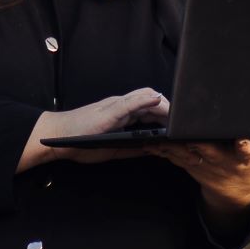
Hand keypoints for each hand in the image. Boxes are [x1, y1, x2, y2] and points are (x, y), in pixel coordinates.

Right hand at [17, 88, 169, 170]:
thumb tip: (154, 149)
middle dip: (172, 111)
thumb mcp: (114, 147)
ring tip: (181, 113)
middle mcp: (121, 105)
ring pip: (145, 99)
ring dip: (164, 105)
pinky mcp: (109, 111)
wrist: (59, 137)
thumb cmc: (82, 141)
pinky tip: (156, 100)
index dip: (169, 114)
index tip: (184, 124)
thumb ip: (134, 146)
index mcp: (124, 114)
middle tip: (190, 121)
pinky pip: (129, 103)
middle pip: (153, 102)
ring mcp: (115, 106)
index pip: (152, 108)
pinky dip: (144, 100)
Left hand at [147, 136, 249, 218]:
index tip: (245, 142)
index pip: (246, 151)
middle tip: (185, 126)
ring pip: (182, 150)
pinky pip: (168, 154)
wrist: (233, 192)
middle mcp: (220, 159)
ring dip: (167, 142)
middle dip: (196, 138)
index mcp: (242, 156)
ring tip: (153, 129)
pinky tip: (140, 137)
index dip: (245, 146)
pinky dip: (154, 146)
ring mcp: (200, 162)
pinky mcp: (184, 162)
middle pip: (206, 146)